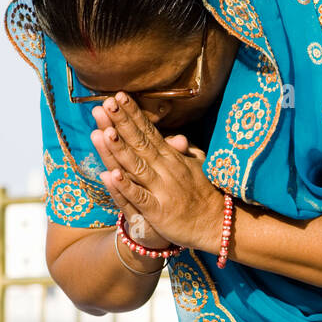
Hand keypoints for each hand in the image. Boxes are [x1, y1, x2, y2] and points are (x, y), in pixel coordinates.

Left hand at [90, 94, 223, 252]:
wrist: (217, 225)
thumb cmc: (205, 194)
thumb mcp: (198, 166)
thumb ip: (184, 151)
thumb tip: (176, 137)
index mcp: (172, 157)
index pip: (149, 131)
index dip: (133, 114)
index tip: (118, 96)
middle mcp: (166, 169)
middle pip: (139, 143)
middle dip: (122, 123)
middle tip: (105, 104)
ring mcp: (162, 190)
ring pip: (136, 166)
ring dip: (119, 150)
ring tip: (104, 131)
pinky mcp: (158, 212)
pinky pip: (139, 197)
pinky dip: (126, 187)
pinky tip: (112, 175)